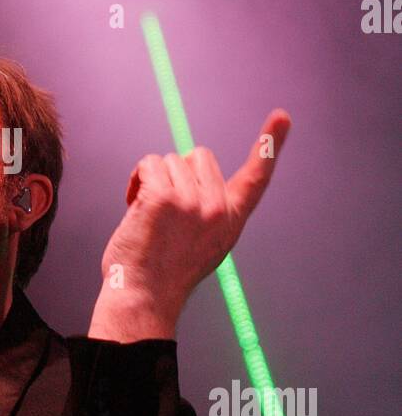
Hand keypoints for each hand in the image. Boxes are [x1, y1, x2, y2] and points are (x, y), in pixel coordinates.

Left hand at [88, 109, 291, 341]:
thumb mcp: (202, 243)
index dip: (269, 146)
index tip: (282, 117)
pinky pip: (149, 164)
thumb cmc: (164, 273)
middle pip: (199, 155)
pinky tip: (134, 205)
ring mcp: (191, 202)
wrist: (143, 297)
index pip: (256, 178)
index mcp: (230, 221)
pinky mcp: (163, 198)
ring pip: (169, 160)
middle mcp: (217, 208)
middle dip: (177, 173)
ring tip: (148, 216)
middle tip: (164, 209)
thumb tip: (187, 170)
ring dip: (153, 179)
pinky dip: (137, 179)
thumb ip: (205, 210)